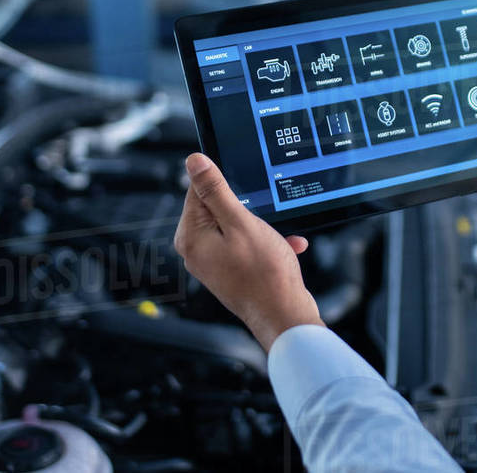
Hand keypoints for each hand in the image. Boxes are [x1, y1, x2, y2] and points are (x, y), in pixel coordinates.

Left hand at [173, 153, 322, 351]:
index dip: (224, 185)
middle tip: (263, 217)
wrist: (283, 315)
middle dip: (245, 208)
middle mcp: (195, 250)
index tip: (245, 190)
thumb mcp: (241, 222)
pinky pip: (244, 245)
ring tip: (276, 238)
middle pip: (216, 208)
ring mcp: (212, 263)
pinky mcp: (228, 271)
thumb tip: (194, 162)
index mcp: (191, 236)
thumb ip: (215, 190)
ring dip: (259, 226)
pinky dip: (264, 242)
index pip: (197, 190)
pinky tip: (286, 246)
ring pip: (235, 226)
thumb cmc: (264, 273)